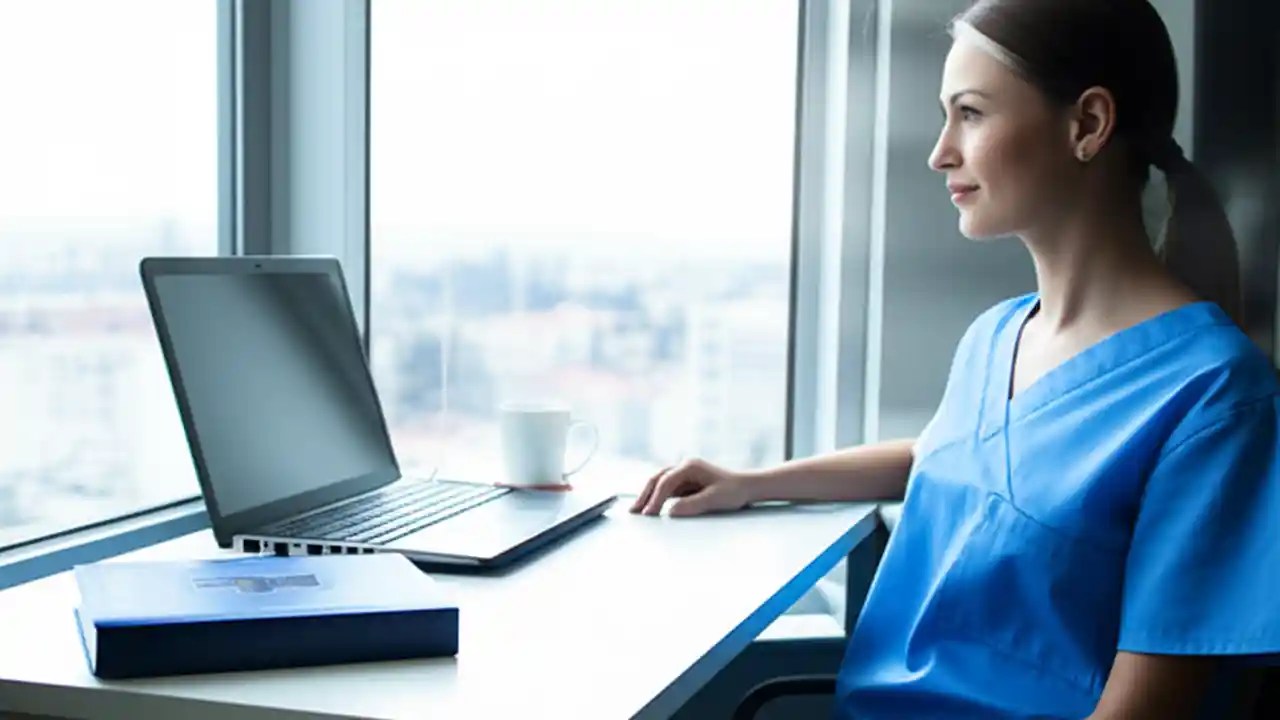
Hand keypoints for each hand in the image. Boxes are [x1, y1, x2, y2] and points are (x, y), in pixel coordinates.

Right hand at [629, 458, 751, 516]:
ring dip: (648, 496)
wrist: (747, 487)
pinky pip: (666, 489)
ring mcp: (684, 474)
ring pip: (659, 483)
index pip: (666, 482)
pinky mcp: (685, 483)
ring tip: (637, 511)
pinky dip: (657, 498)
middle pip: (657, 479)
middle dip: (644, 495)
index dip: (655, 499)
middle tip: (633, 512)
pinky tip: (651, 508)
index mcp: (690, 466)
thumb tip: (670, 511)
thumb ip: (692, 505)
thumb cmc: (734, 491)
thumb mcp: (714, 500)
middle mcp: (684, 466)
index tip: (649, 514)